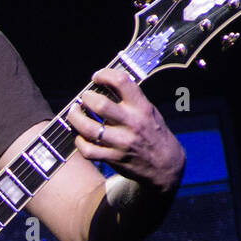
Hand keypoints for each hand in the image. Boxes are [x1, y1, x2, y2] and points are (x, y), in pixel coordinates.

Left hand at [69, 67, 184, 190]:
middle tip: (84, 98)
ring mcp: (121, 143)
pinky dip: (79, 141)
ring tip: (74, 113)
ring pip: (89, 128)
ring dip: (76, 118)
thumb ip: (131, 99)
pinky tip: (80, 136)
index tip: (97, 77)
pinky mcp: (114, 159)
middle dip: (86, 98)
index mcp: (142, 108)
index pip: (122, 82)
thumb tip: (106, 84)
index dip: (104, 75)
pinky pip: (88, 150)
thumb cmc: (154, 134)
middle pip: (100, 105)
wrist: (166, 166)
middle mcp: (132, 124)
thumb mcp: (149, 111)